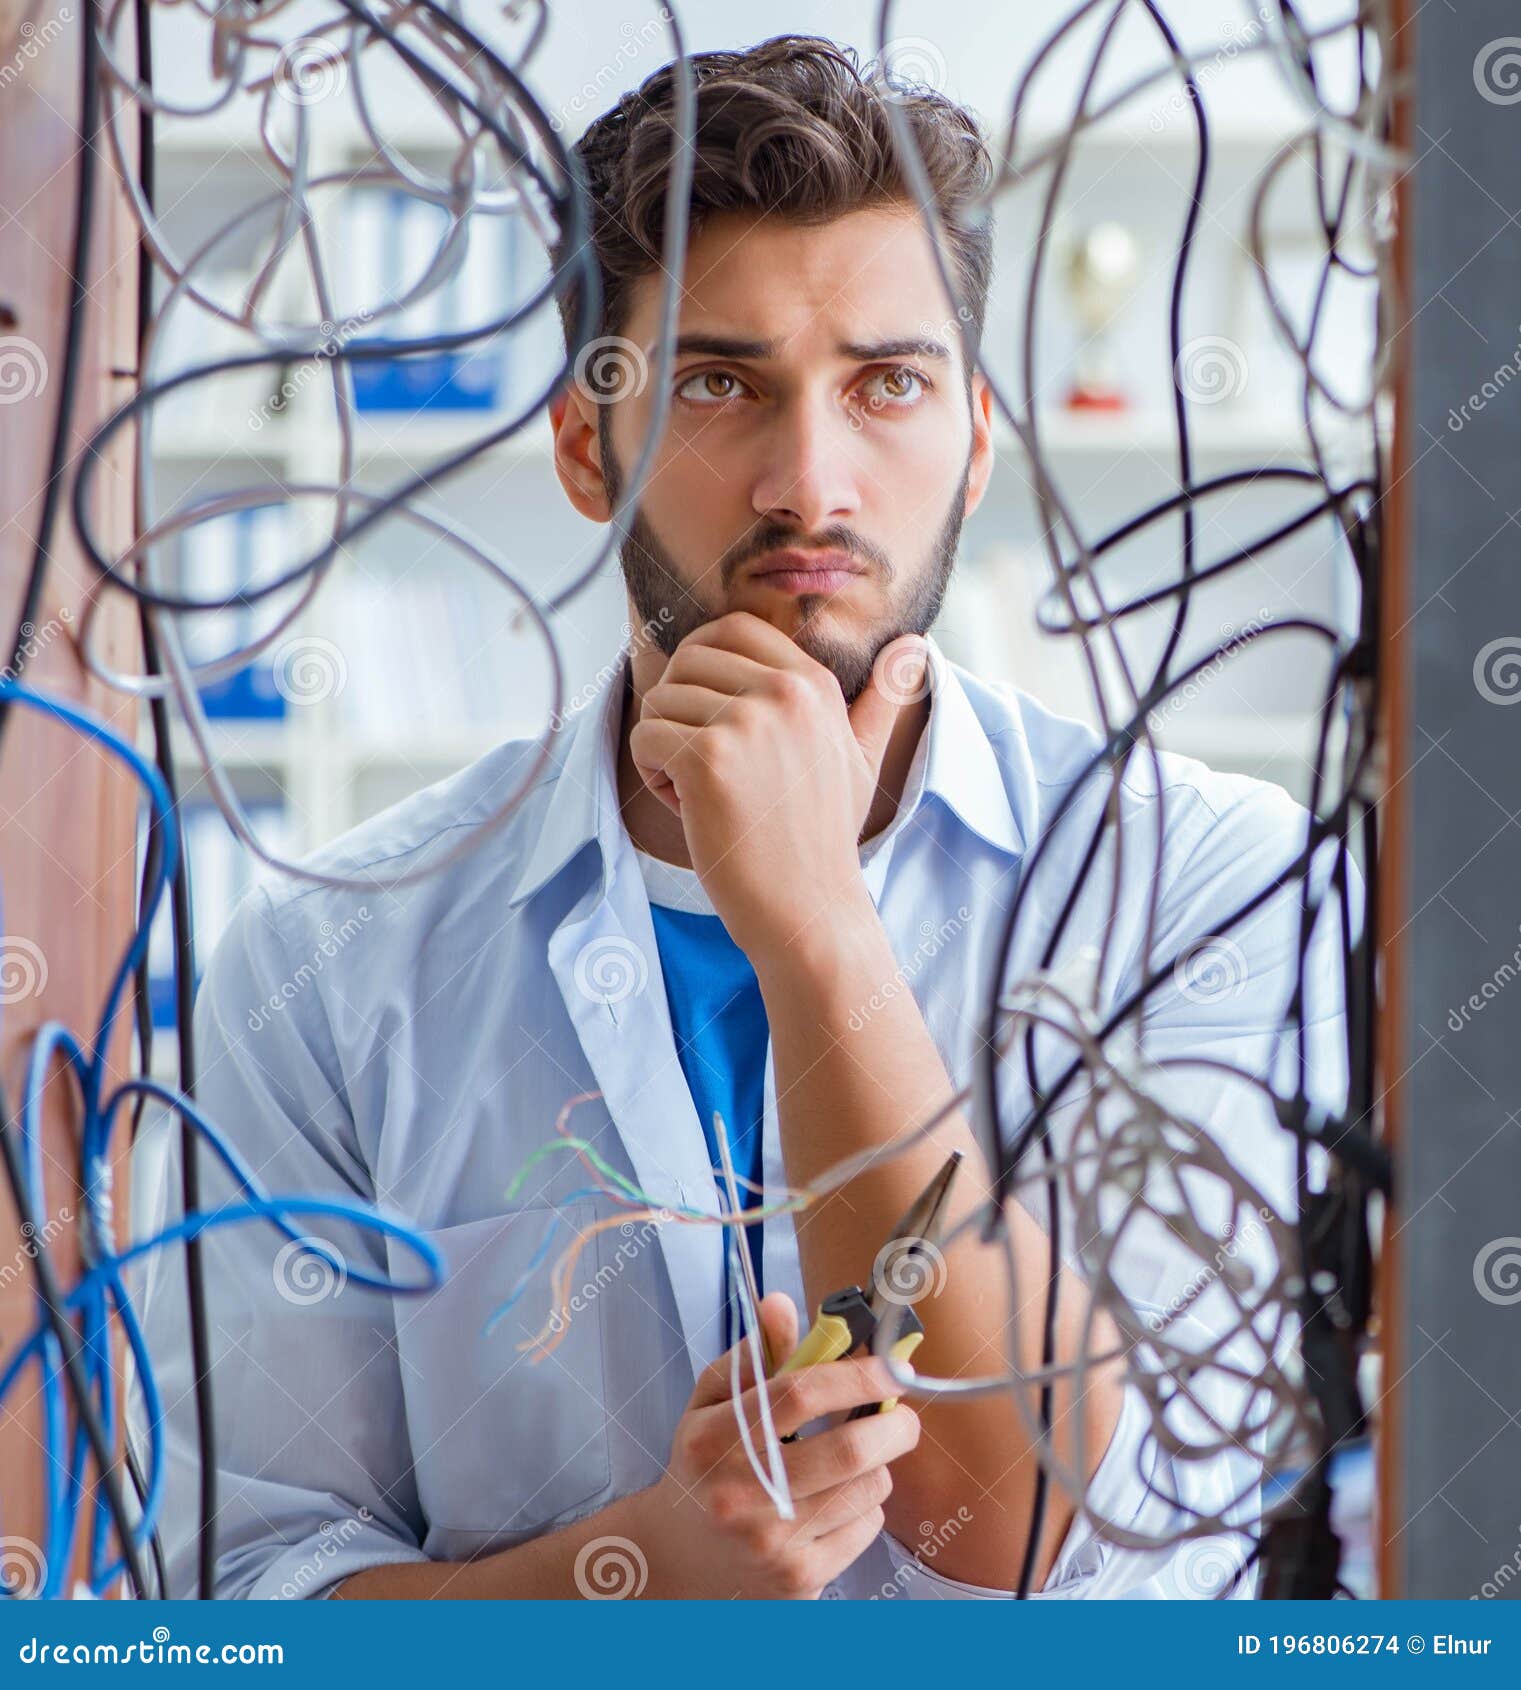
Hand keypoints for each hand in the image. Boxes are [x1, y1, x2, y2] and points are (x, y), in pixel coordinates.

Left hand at [627, 612, 927, 961]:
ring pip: (659, 701)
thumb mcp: (860, 758)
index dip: (703, 667)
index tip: (713, 717)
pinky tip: (690, 807)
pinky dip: (653, 775)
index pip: (731, 628)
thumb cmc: (824, 838)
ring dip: (664, 749)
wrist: (809, 910)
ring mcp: (747, 722)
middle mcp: (785, 691)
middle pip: (685, 660)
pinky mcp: (709, 759)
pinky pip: (646, 737)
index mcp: (814, 682)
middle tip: (709, 765)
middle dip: (679, 710)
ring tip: (705, 793)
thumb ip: (881, 699)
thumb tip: (913, 645)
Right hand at [630, 1291, 921, 1598]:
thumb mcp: (710, 1403)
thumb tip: (781, 1304)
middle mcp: (739, 1493)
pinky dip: (866, 1507)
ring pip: (868, 1489)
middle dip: (894, 1425)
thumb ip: (751, 1355)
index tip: (890, 1364)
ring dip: (878, 1466)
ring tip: (854, 1461)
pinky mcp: (798, 1579)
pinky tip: (836, 1503)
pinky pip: (866, 1529)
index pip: (799, 1394)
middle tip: (902, 1414)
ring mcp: (770, 1542)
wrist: (678, 1557)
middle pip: (849, 1449)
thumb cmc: (704, 1466)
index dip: (855, 1373)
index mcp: (713, 1438)